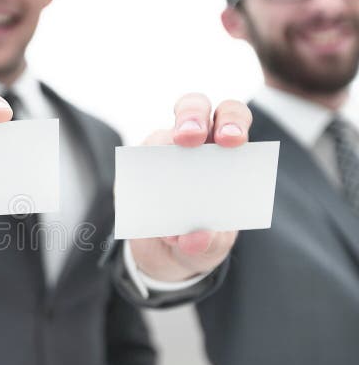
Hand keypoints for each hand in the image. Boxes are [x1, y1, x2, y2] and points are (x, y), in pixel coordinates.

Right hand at [129, 93, 251, 280]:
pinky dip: (139, 185)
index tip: (231, 141)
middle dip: (191, 116)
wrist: (169, 257)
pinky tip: (143, 205)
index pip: (231, 118)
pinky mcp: (133, 174)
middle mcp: (192, 143)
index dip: (232, 122)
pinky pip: (131, 169)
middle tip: (188, 138)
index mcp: (225, 151)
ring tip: (165, 183)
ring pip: (158, 136)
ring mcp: (158, 155)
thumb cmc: (203, 237)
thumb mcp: (214, 246)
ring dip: (160, 152)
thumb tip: (193, 238)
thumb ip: (209, 241)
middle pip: (193, 107)